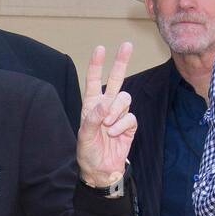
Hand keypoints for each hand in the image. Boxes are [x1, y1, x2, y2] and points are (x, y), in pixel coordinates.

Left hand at [77, 42, 136, 187]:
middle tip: (127, 45)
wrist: (101, 170)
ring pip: (124, 98)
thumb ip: (92, 119)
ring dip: (116, 111)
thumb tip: (104, 104)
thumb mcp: (84, 137)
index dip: (96, 65)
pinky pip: (130, 116)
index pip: (93, 82)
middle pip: (116, 80)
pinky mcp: (129, 125)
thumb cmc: (88, 153)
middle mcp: (105, 107)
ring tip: (107, 127)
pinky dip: (122, 125)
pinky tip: (114, 134)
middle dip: (121, 62)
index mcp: (91, 106)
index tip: (100, 49)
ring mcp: (119, 115)